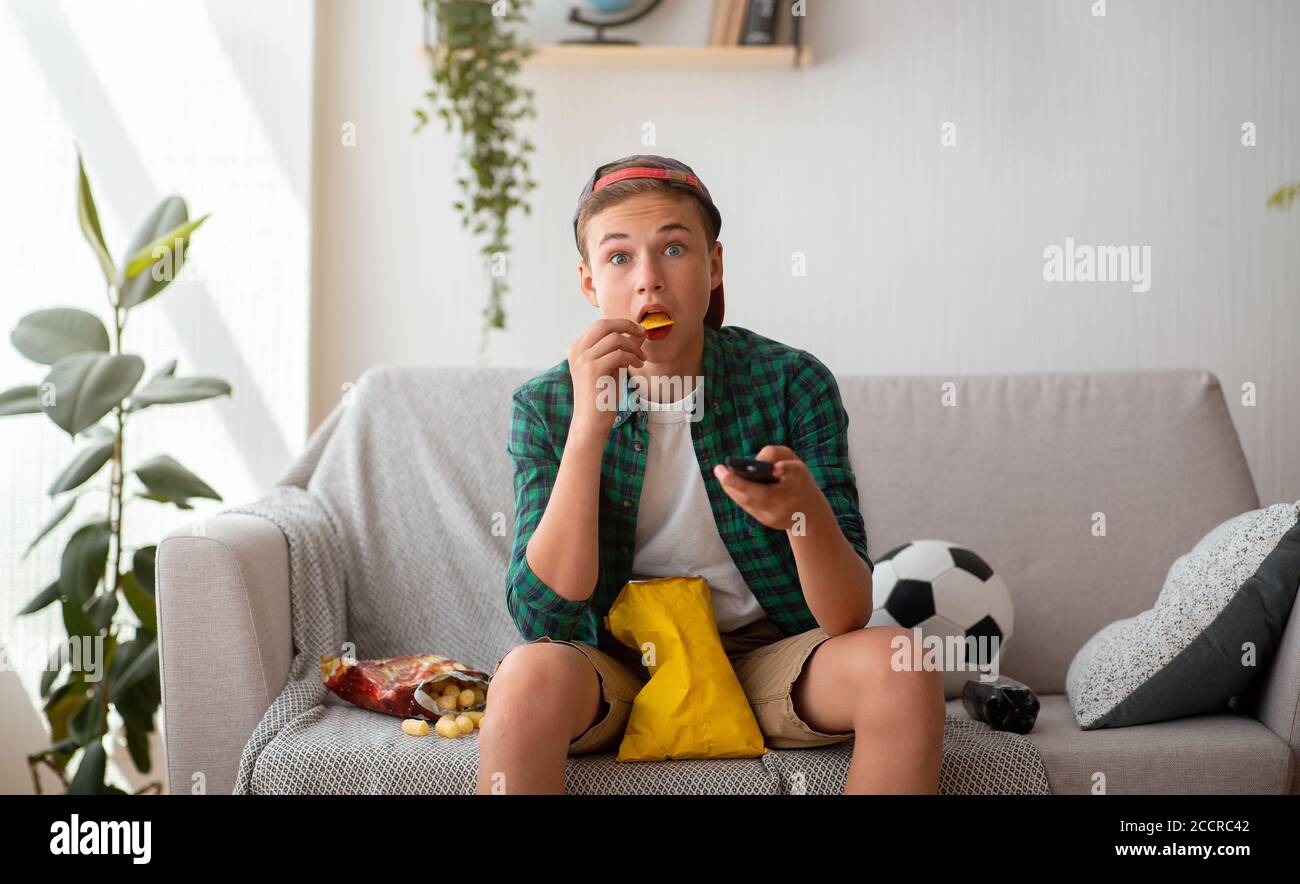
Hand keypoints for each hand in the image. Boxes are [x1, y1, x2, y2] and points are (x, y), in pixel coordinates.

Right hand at [567, 317, 646, 437]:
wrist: (591, 421)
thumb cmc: (602, 396)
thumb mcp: (613, 367)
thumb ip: (621, 349)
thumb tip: (638, 333)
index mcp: (577, 349)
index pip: (600, 326)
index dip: (621, 325)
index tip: (638, 331)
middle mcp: (577, 351)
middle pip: (603, 324)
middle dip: (627, 325)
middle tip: (642, 333)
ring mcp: (583, 359)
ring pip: (615, 338)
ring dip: (633, 346)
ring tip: (641, 358)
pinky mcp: (592, 370)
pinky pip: (619, 354)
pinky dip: (632, 357)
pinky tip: (637, 365)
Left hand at [711, 445, 823, 531]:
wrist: (809, 512)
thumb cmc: (796, 479)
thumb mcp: (794, 461)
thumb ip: (775, 454)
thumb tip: (752, 461)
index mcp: (799, 477)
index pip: (793, 471)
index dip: (784, 469)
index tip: (775, 468)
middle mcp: (791, 496)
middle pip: (764, 493)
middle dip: (740, 483)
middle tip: (721, 472)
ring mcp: (780, 512)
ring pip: (751, 501)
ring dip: (732, 487)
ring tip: (720, 472)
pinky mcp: (770, 521)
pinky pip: (749, 507)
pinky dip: (736, 494)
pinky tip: (727, 483)